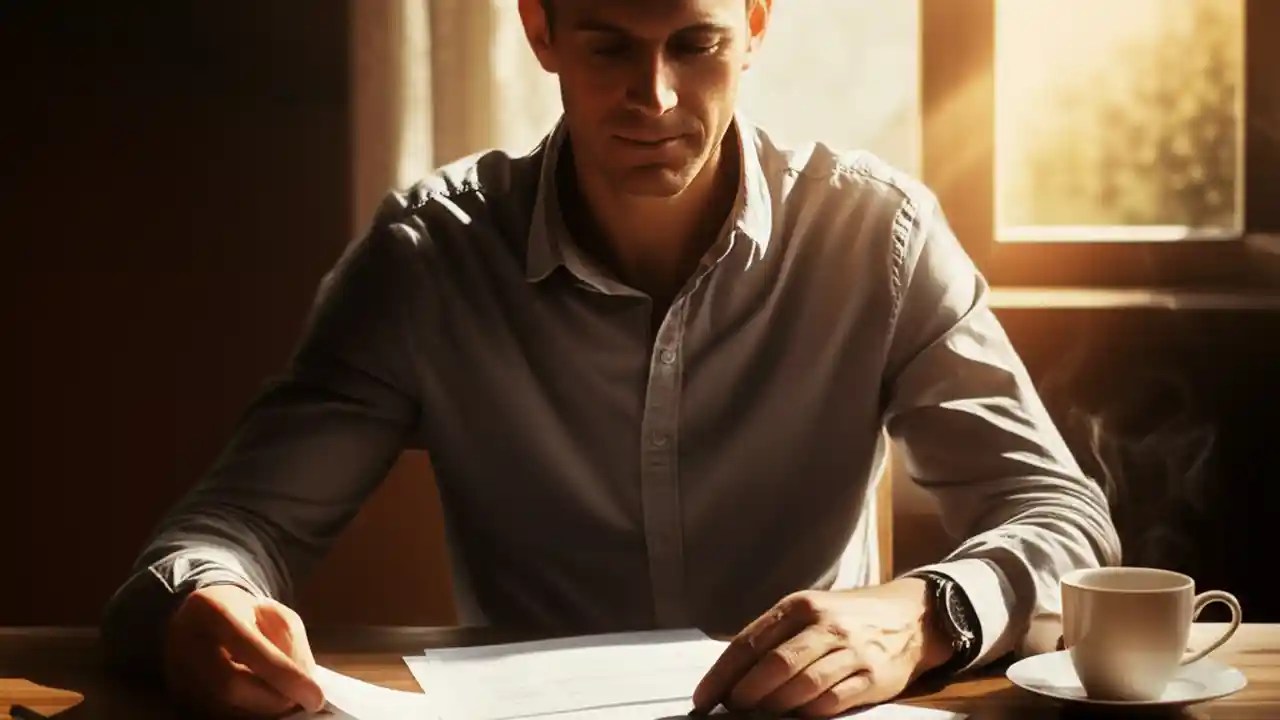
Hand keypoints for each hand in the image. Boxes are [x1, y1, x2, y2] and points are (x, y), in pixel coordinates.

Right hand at [164, 585, 325, 717]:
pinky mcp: (178, 697)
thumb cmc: (244, 614)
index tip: (315, 698)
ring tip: (283, 699)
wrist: (197, 618)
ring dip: (262, 710)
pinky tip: (262, 703)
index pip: (251, 650)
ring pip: (223, 707)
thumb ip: (292, 645)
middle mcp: (186, 643)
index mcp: (213, 610)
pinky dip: (247, 714)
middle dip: (273, 699)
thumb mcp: (275, 615)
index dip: (285, 677)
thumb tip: (303, 684)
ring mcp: (177, 674)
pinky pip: (217, 715)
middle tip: (300, 701)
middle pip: (230, 686)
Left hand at [691, 579, 952, 717]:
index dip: (721, 674)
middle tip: (731, 710)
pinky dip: (808, 712)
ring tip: (760, 716)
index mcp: (798, 605)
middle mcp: (823, 624)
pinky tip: (796, 716)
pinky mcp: (872, 677)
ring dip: (774, 707)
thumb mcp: (808, 612)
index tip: (703, 698)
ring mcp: (850, 650)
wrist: (909, 618)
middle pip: (774, 665)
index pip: (749, 642)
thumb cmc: (845, 618)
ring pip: (802, 686)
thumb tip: (730, 676)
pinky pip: (831, 701)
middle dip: (745, 694)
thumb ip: (773, 637)